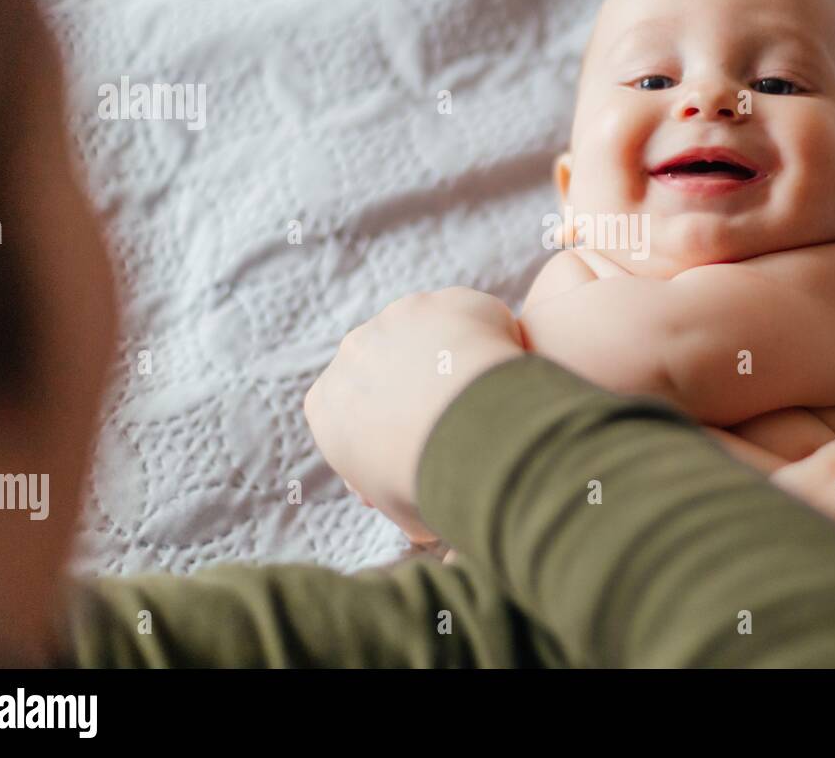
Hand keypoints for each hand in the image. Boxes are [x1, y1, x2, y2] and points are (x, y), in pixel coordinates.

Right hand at [304, 287, 523, 542]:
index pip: (350, 411)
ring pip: (428, 336)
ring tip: (492, 390)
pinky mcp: (442, 299)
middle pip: (387, 368)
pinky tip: (510, 361)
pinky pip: (469, 315)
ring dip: (453, 355)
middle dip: (419, 386)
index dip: (387, 428)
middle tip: (463, 418)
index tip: (418, 446)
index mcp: (325, 406)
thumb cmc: (428, 481)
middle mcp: (350, 354)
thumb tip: (430, 535)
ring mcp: (394, 319)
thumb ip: (406, 508)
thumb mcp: (402, 511)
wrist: (464, 429)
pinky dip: (490, 334)